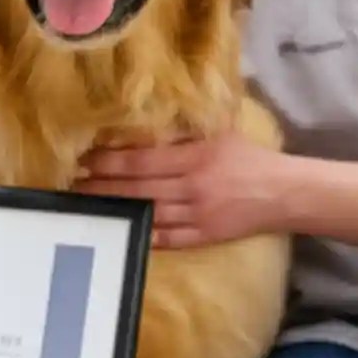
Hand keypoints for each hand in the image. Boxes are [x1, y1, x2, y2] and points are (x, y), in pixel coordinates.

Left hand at [73, 131, 286, 247]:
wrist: (284, 193)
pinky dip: (143, 234)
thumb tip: (151, 119)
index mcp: (195, 156)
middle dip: (102, 187)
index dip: (109, 162)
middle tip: (73, 184)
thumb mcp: (221, 133)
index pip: (142, 160)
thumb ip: (187, 130)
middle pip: (137, 189)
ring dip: (116, 210)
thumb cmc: (251, 158)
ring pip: (147, 213)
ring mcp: (197, 214)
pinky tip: (121, 229)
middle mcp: (192, 186)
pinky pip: (166, 238)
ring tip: (88, 206)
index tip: (85, 159)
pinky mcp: (203, 236)